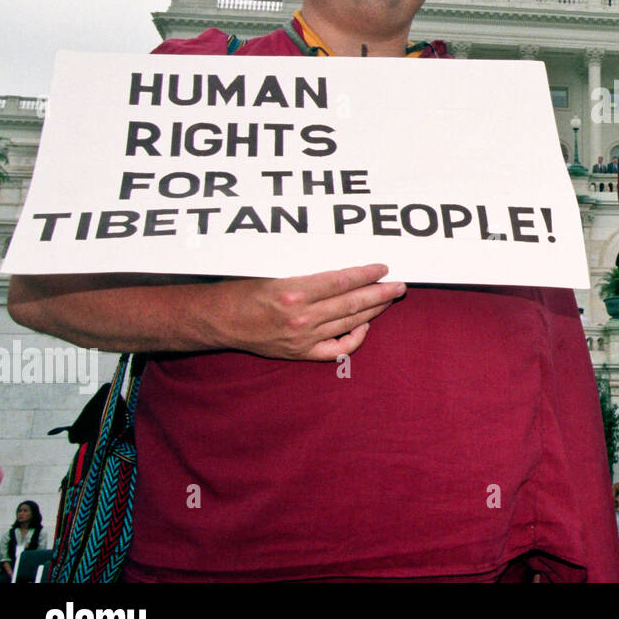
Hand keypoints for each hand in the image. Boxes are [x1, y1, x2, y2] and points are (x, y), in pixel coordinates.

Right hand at [204, 264, 404, 359]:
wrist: (219, 321)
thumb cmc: (242, 290)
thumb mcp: (273, 271)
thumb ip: (306, 271)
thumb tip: (342, 266)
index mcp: (294, 292)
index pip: (342, 281)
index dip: (366, 274)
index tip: (383, 267)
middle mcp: (301, 318)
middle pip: (352, 303)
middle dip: (381, 293)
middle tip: (400, 285)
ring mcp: (303, 338)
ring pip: (350, 323)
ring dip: (374, 310)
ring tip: (389, 299)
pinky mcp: (300, 353)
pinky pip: (337, 350)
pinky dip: (354, 339)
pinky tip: (363, 325)